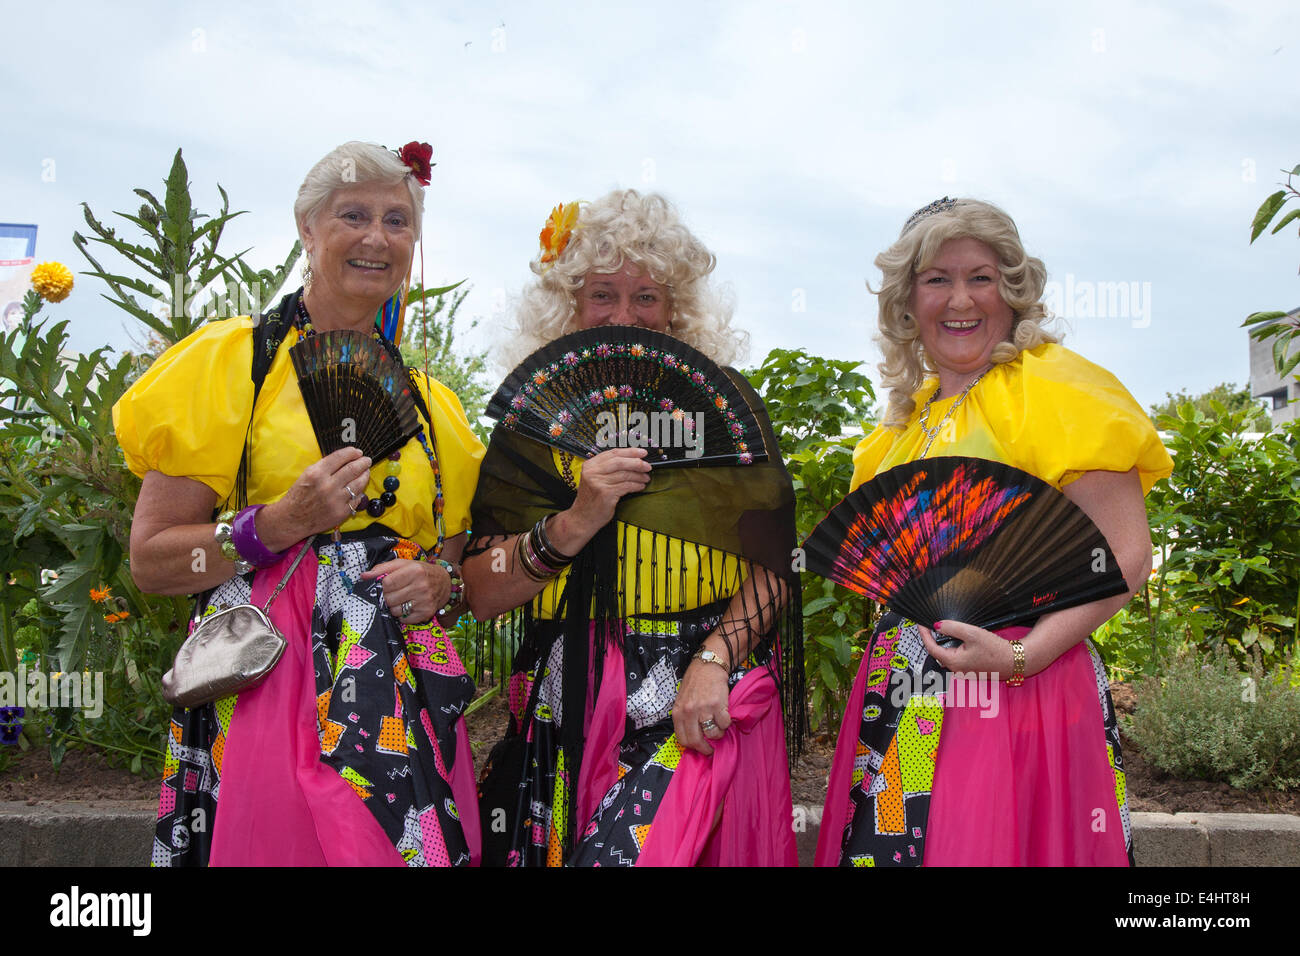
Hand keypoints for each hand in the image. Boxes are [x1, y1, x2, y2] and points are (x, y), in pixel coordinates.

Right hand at [259, 447, 373, 548]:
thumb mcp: (307, 475)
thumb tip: (345, 459)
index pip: (340, 457)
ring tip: (366, 472)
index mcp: (316, 473)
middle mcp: (327, 486)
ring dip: (365, 476)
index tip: (358, 452)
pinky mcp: (341, 512)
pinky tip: (359, 489)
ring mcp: (336, 500)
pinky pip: (356, 499)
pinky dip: (359, 492)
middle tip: (366, 460)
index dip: (352, 453)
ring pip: (358, 484)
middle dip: (363, 463)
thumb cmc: (299, 496)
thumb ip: (325, 467)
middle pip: (353, 469)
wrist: (292, 519)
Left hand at [360, 558, 449, 624]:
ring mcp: (424, 601)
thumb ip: (382, 568)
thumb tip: (364, 576)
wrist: (444, 582)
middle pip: (389, 598)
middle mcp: (421, 586)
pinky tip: (408, 605)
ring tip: (402, 599)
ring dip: (394, 606)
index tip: (387, 584)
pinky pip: (404, 618)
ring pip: (395, 610)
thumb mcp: (403, 564)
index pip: (387, 583)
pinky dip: (402, 614)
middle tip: (394, 592)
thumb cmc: (420, 571)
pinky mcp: (426, 613)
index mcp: (415, 571)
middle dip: (388, 596)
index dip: (383, 585)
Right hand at [553, 447, 650, 547]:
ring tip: (646, 478)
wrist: (583, 517)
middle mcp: (592, 472)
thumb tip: (631, 460)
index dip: (629, 452)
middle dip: (636, 463)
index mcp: (590, 465)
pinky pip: (626, 486)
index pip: (613, 453)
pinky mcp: (606, 494)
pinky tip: (640, 486)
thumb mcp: (595, 479)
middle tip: (647, 466)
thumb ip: (607, 469)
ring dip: (638, 476)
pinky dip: (636, 485)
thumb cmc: (591, 499)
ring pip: (625, 474)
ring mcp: (598, 483)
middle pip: (619, 462)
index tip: (641, 453)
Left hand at [673, 655, 731, 755]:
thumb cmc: (695, 683)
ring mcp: (703, 709)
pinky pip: (724, 724)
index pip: (683, 739)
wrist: (707, 666)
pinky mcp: (717, 705)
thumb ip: (684, 718)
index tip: (699, 747)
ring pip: (713, 734)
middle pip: (697, 741)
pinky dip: (727, 722)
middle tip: (711, 749)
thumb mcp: (682, 701)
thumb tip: (692, 737)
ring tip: (718, 724)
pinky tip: (724, 714)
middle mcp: (689, 712)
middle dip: (706, 749)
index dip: (692, 746)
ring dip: (718, 733)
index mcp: (677, 712)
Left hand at [919, 619, 1015, 678]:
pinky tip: (955, 638)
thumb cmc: (995, 650)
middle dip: (931, 638)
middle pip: (936, 651)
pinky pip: (954, 656)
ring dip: (941, 642)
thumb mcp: (972, 634)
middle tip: (928, 624)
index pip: (930, 647)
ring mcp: (962, 670)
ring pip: (945, 654)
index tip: (920, 623)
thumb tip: (937, 625)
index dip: (924, 634)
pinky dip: (951, 647)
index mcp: (953, 662)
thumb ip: (952, 628)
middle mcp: (955, 669)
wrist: (1014, 661)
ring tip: (940, 629)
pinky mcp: (968, 668)